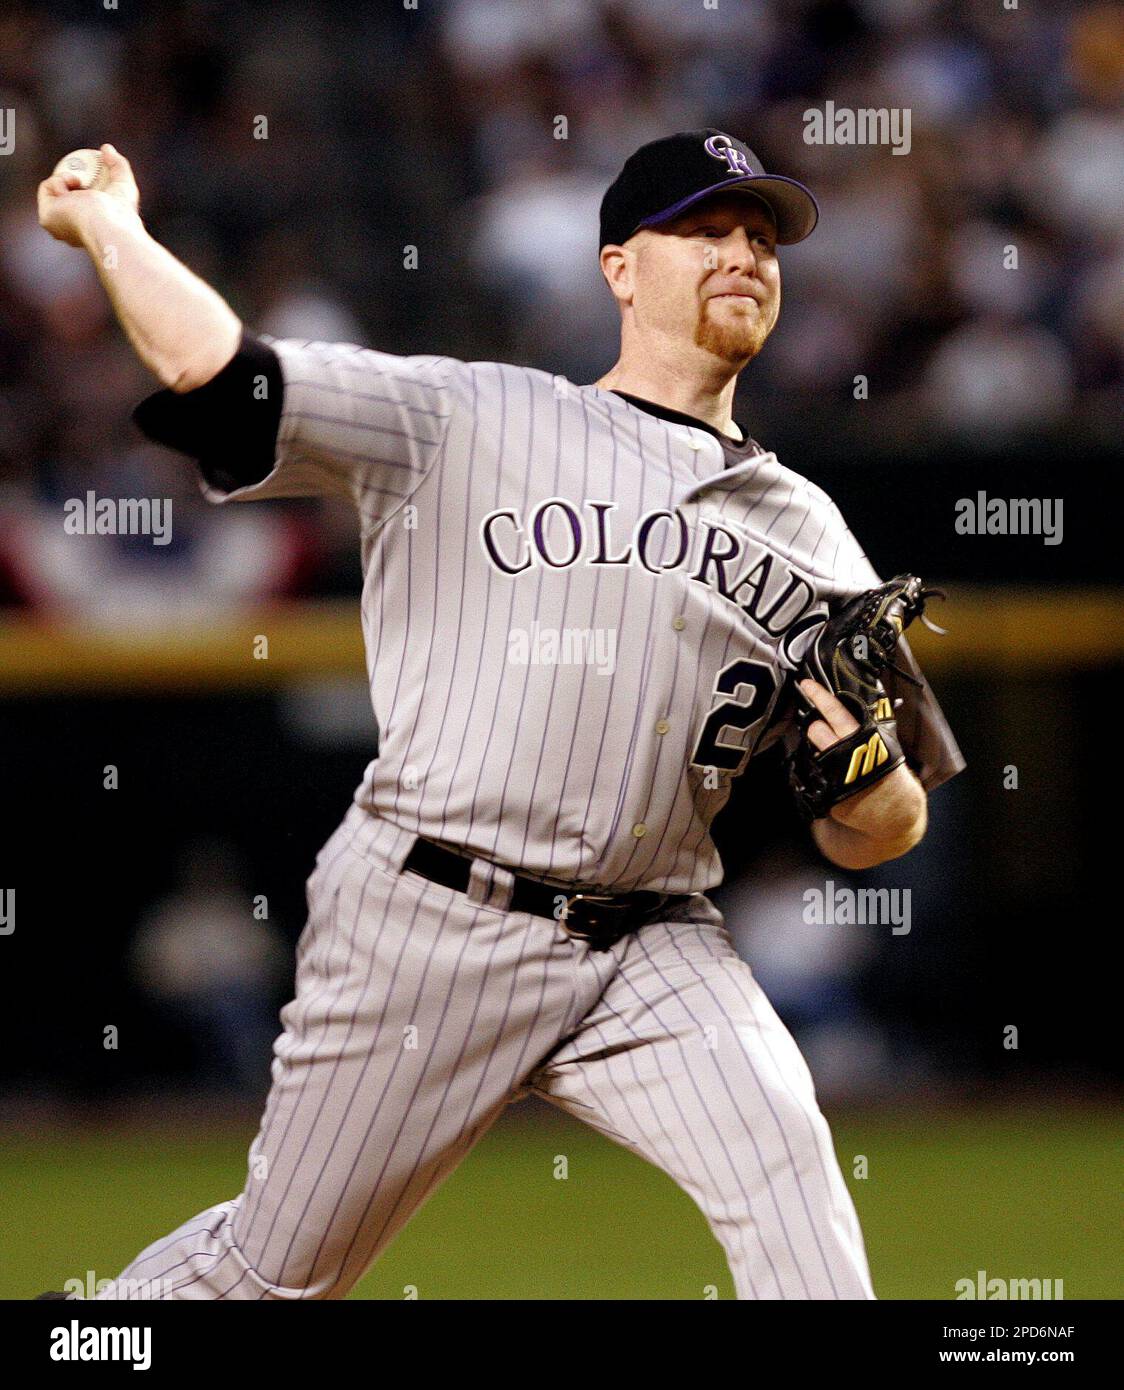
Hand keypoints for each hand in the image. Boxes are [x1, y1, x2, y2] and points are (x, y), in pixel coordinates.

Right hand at [37, 144, 139, 248]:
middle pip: (64, 197)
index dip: (82, 185)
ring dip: (66, 178)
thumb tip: (107, 148)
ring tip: (81, 184)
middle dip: (70, 179)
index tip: (90, 174)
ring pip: (54, 190)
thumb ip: (118, 166)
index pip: (80, 205)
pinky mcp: (47, 218)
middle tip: (83, 174)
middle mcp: (71, 231)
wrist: (108, 223)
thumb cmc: (120, 213)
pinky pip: (46, 188)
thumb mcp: (124, 185)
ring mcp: (58, 225)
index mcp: (89, 229)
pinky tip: (73, 187)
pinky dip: (59, 180)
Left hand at [797, 677, 923, 838]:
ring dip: (819, 751)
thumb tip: (872, 695)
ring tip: (833, 756)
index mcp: (865, 739)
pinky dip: (822, 775)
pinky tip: (836, 778)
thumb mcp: (887, 745)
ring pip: (813, 752)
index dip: (820, 696)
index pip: (837, 712)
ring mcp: (836, 777)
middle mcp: (848, 756)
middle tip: (824, 731)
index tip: (806, 684)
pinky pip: (815, 777)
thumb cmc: (890, 774)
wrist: (895, 813)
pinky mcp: (829, 796)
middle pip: (816, 730)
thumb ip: (873, 723)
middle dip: (816, 728)